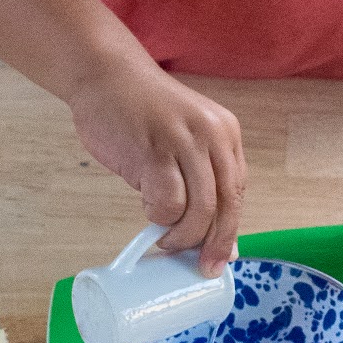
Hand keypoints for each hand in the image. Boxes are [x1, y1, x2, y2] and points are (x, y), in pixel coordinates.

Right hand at [66, 58, 244, 274]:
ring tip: (166, 240)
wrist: (105, 75)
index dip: (231, 229)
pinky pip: (167, 201)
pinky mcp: (155, 150)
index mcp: (225, 133)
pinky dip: (160, 217)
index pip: (237, 192)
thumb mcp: (183, 140)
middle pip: (226, 204)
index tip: (221, 256)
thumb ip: (200, 181)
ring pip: (199, 209)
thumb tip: (218, 236)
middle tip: (202, 267)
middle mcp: (212, 135)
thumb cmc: (140, 112)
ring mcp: (184, 142)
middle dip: (216, 243)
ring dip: (183, 236)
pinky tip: (149, 213)